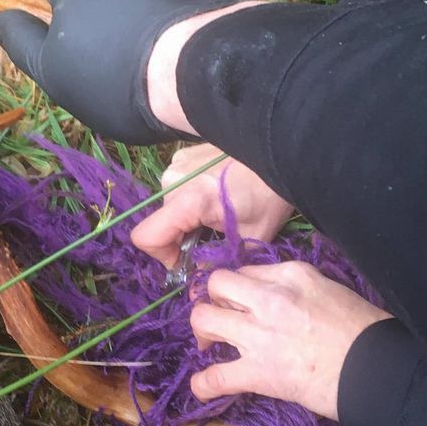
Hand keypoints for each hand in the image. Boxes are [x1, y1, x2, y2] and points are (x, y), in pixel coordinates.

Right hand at [0, 0, 253, 144]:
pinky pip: (178, 8)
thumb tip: (0, 16)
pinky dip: (177, 31)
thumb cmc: (115, 75)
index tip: (85, 72)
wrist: (204, 70)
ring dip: (143, 30)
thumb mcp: (53, 72)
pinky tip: (185, 63)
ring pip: (141, 3)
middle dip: (107, 30)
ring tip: (158, 75)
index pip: (55, 4)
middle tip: (122, 77)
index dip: (65, 42)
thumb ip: (21, 42)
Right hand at [131, 143, 294, 268]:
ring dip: (188, 218)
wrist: (280, 149)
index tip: (188, 261)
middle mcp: (173, 179)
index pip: (147, 237)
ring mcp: (176, 164)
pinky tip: (218, 195)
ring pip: (170, 207)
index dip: (163, 257)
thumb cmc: (270, 194)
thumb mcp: (250, 236)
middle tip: (214, 239)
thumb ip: (220, 261)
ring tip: (220, 214)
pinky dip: (192, 199)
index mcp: (188, 199)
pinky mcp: (182, 156)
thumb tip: (201, 276)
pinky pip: (178, 188)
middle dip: (183, 239)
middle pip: (161, 223)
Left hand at [190, 262, 390, 420]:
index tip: (241, 301)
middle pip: (216, 284)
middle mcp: (269, 299)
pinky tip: (203, 386)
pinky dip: (204, 384)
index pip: (245, 271)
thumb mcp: (330, 289)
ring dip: (202, 333)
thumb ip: (296, 287)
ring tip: (210, 345)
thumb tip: (273, 294)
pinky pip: (214, 377)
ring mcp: (260, 335)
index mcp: (290, 275)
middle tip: (219, 317)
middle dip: (211, 299)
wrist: (378, 371)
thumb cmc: (365, 330)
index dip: (239, 288)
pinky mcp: (259, 372)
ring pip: (204, 319)